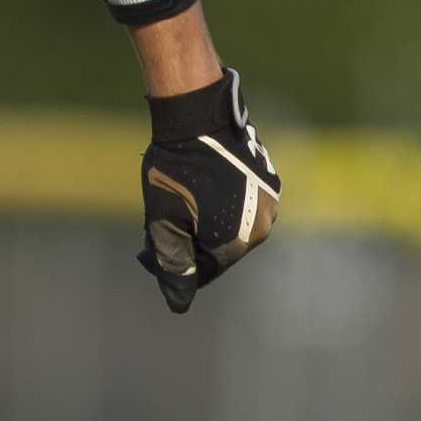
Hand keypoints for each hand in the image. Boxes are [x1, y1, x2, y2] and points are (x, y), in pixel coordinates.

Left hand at [137, 68, 280, 312]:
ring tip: (180, 203)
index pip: (205, 270)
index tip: (150, 248)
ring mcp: (270, 205)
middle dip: (190, 244)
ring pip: (234, 229)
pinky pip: (245, 207)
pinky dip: (223, 205)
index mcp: (235, 241)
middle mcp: (261, 228)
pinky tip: (200, 188)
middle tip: (161, 224)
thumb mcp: (162, 217)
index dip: (175, 264)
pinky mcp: (270, 184)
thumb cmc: (173, 166)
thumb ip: (171, 261)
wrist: (197, 116)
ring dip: (207, 224)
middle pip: (221, 251)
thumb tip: (178, 304)